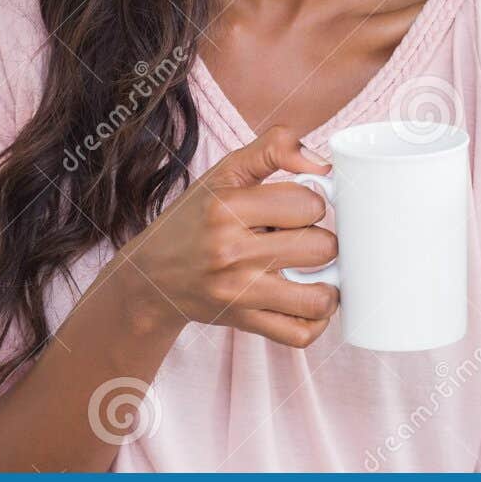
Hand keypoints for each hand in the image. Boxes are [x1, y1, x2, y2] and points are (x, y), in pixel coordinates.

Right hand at [110, 126, 340, 347]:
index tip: (297, 207)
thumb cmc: (197, 218)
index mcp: (226, 208)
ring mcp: (237, 294)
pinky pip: (302, 333)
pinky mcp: (243, 323)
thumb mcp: (226, 172)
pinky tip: (306, 299)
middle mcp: (230, 252)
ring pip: (320, 297)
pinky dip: (316, 320)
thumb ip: (274, 148)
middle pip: (321, 248)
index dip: (313, 202)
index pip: (308, 203)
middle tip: (304, 238)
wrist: (152, 276)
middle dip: (323, 240)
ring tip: (315, 271)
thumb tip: (323, 162)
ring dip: (328, 283)